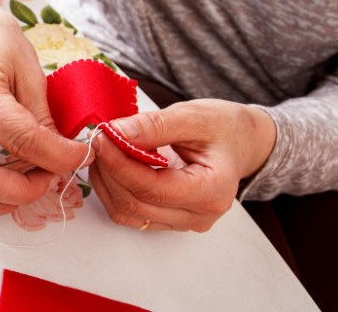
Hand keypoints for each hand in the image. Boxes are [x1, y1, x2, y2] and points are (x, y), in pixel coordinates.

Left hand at [89, 99, 275, 231]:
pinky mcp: (170, 220)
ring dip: (107, 182)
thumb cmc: (224, 127)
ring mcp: (184, 222)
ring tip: (102, 151)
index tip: (101, 138)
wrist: (240, 141)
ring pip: (128, 213)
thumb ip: (154, 126)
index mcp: (213, 190)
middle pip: (136, 204)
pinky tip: (111, 165)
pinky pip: (132, 213)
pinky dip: (114, 190)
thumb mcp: (192, 116)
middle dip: (108, 171)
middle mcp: (199, 215)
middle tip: (97, 140)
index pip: (152, 188)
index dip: (119, 164)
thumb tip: (115, 133)